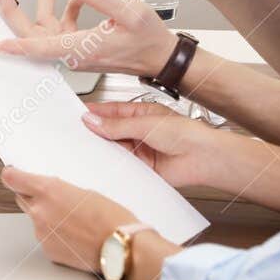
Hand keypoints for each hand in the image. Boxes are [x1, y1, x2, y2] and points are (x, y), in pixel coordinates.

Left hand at [0, 0, 174, 76]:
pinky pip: (65, 26)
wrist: (161, 58)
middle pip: (34, 33)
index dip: (18, 46)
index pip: (41, 47)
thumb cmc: (149, 40)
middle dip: (13, 11)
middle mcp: (74, 51)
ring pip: (49, 24)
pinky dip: (68, 8)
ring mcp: (77, 49)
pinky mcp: (83, 45)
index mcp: (82, 47)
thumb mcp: (131, 12)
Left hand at [0, 166, 140, 272]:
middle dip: (32, 196)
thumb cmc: (112, 218)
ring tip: (74, 221)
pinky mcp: (48, 251)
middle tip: (52, 198)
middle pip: (21, 198)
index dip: (11, 175)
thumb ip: (60, 192)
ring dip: (47, 217)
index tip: (12, 173)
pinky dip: (55, 235)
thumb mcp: (85, 192)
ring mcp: (42, 233)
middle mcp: (40, 211)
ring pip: (35, 219)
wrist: (122, 247)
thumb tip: (51, 195)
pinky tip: (75, 235)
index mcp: (48, 190)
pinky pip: (46, 237)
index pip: (12, 178)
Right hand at [81, 100, 226, 190]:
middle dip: (94, 132)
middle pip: (109, 130)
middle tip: (76, 133)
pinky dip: (110, 165)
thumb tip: (93, 120)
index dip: (94, 113)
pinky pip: (121, 166)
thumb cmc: (185, 133)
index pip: (111, 111)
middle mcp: (138, 131)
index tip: (76, 115)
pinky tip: (102, 164)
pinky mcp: (140, 168)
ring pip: (113, 148)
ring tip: (86, 148)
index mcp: (140, 112)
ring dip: (101, 149)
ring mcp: (139, 150)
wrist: (203, 158)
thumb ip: (117, 125)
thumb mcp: (145, 123)